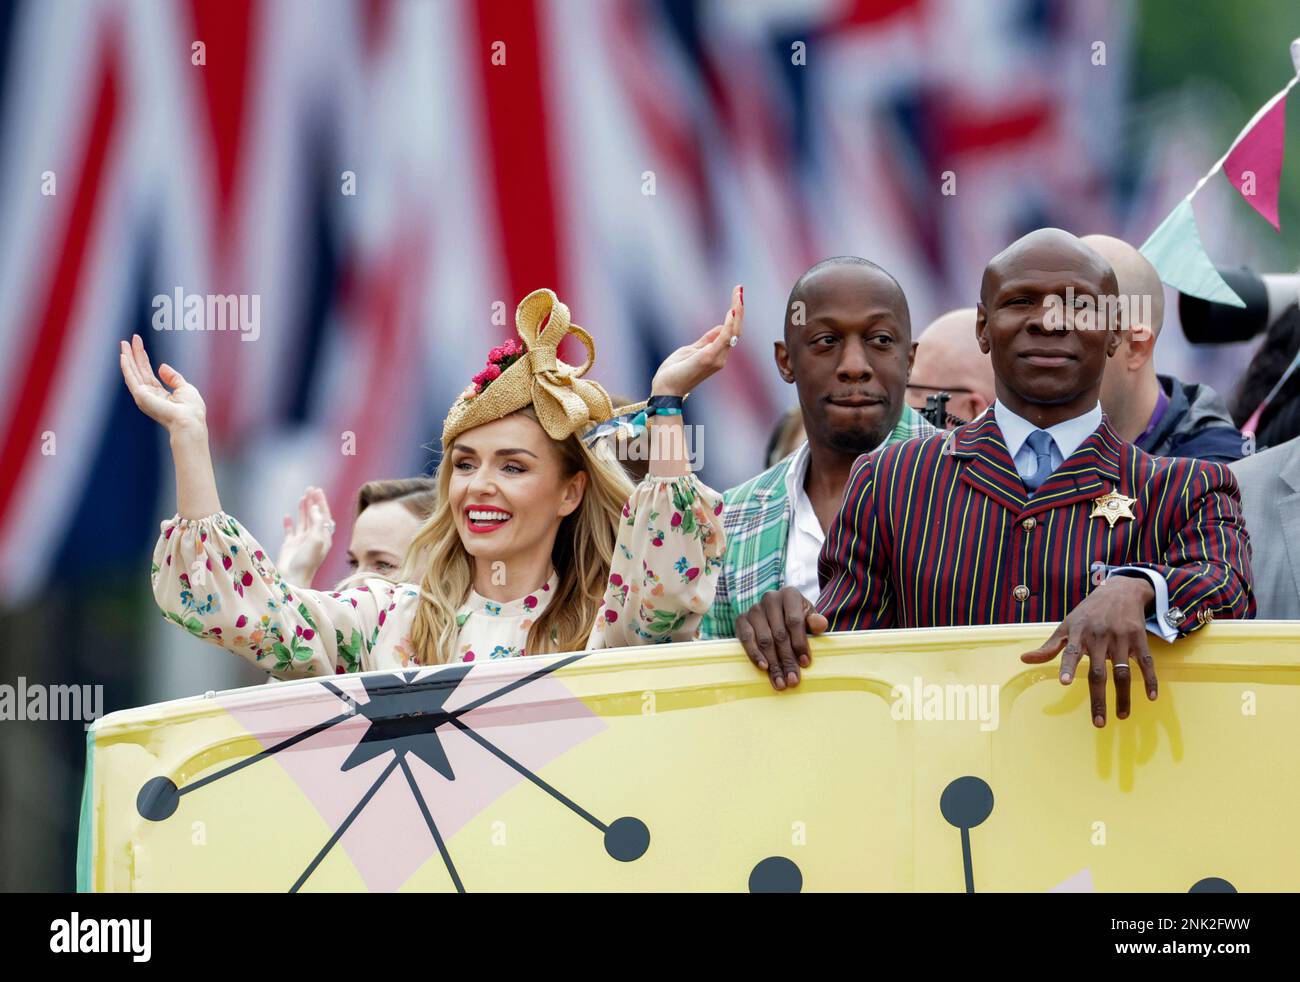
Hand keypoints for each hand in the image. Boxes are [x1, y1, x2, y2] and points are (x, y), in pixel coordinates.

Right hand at [119, 334, 206, 435]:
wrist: (189, 421)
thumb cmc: (191, 409)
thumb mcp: (185, 388)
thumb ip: (173, 377)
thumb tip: (161, 366)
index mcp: (160, 394)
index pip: (147, 373)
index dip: (142, 358)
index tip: (138, 343)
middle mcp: (149, 395)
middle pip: (139, 371)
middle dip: (134, 355)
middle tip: (128, 340)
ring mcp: (144, 396)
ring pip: (133, 373)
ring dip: (128, 358)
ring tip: (123, 343)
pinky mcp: (141, 397)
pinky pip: (131, 379)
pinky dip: (126, 368)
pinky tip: (123, 356)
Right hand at [277, 487, 334, 585]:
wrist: (293, 579)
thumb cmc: (307, 562)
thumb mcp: (316, 541)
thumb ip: (317, 523)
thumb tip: (316, 508)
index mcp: (324, 537)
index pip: (324, 516)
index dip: (321, 503)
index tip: (317, 491)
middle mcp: (314, 538)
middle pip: (315, 516)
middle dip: (313, 502)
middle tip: (310, 489)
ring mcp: (301, 542)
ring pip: (303, 521)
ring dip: (303, 509)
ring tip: (302, 497)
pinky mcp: (289, 546)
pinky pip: (290, 531)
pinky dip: (289, 523)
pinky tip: (287, 516)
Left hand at [650, 285, 743, 397]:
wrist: (666, 389)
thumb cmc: (676, 371)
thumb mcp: (692, 349)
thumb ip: (707, 339)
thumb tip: (722, 327)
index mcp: (717, 355)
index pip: (731, 332)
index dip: (736, 314)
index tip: (737, 296)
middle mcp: (721, 357)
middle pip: (736, 330)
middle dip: (739, 309)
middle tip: (739, 289)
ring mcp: (717, 358)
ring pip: (733, 332)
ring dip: (737, 312)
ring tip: (738, 295)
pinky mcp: (709, 358)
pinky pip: (724, 338)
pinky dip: (730, 324)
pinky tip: (732, 311)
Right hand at [736, 586, 828, 690]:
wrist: (777, 613)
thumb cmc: (796, 617)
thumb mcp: (808, 617)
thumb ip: (815, 622)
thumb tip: (821, 624)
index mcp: (789, 594)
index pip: (794, 621)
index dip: (800, 643)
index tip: (805, 663)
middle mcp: (770, 598)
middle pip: (779, 634)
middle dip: (787, 659)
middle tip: (793, 679)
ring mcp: (754, 608)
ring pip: (764, 639)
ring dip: (773, 663)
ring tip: (780, 680)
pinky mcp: (741, 619)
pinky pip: (746, 639)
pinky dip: (754, 654)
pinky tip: (764, 667)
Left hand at [1020, 575, 1157, 726]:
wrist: (1120, 591)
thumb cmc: (1088, 613)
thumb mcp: (1067, 625)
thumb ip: (1049, 647)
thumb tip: (1024, 660)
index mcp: (1079, 633)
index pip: (1071, 652)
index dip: (1068, 667)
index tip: (1065, 683)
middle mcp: (1100, 636)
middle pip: (1099, 672)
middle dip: (1098, 699)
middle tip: (1099, 722)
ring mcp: (1121, 638)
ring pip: (1122, 672)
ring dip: (1123, 696)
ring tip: (1121, 715)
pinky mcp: (1139, 638)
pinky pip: (1146, 662)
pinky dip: (1150, 679)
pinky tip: (1151, 696)